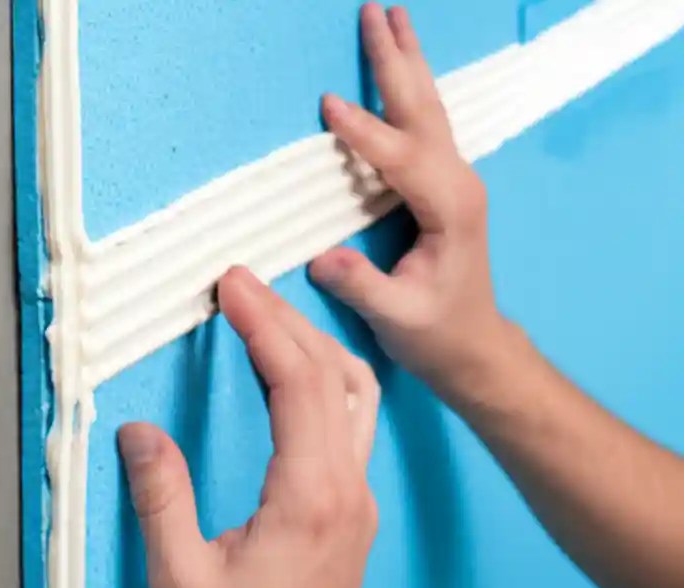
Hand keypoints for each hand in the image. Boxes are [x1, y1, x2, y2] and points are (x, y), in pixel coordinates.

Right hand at [118, 267, 379, 587]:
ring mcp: (355, 505)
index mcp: (308, 499)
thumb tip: (140, 434)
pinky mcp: (351, 518)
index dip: (264, 325)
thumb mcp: (179, 578)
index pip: (297, 383)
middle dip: (288, 321)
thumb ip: (160, 496)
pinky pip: (350, 427)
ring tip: (272, 317)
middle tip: (245, 286)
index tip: (236, 288)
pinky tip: (297, 378)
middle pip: (333, 377)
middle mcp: (344, 493)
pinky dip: (324, 384)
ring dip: (316, 348)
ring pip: (355, 398)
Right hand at [310, 3, 509, 395]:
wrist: (473, 344)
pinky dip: (407, 86)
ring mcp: (453, 177)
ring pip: (427, 106)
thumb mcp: (397, 318)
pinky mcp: (442, 181)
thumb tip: (324, 258)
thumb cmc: (436, 333)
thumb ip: (363, 287)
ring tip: (389, 17)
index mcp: (449, 209)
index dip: (365, 133)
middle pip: (422, 109)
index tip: (330, 106)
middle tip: (374, 12)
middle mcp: (457, 182)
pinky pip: (422, 122)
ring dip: (406, 60)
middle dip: (397, 60)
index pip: (401, 158)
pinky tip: (397, 66)